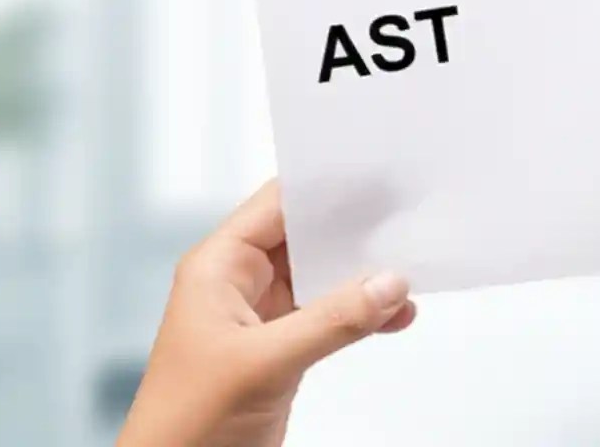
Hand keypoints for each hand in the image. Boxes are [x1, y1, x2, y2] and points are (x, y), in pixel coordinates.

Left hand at [118, 181, 416, 446]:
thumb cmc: (186, 423)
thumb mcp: (264, 363)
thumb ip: (332, 320)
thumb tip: (390, 283)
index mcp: (218, 267)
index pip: (277, 204)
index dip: (325, 187)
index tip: (377, 177)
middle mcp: (239, 283)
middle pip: (306, 236)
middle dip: (355, 230)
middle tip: (407, 216)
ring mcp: (262, 317)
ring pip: (324, 277)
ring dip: (365, 276)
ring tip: (412, 266)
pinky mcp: (282, 349)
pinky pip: (332, 316)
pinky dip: (365, 314)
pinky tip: (397, 315)